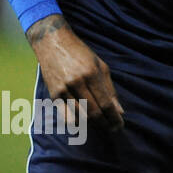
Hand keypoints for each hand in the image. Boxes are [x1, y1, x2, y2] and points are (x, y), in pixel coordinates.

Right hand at [28, 14, 124, 131]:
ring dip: (92, 125)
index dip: (114, 117)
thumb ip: (110, 89)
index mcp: (91, 74)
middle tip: (112, 129)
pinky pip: (65, 115)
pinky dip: (76, 122)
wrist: (53, 43)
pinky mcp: (52, 94)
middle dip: (105, 123)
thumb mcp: (101, 66)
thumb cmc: (81, 53)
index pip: (106, 103)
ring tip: (102, 126)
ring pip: (79, 116)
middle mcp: (76, 83)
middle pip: (93, 112)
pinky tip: (84, 122)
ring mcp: (62, 89)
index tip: (120, 125)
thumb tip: (119, 111)